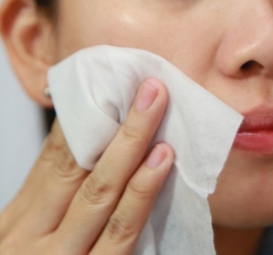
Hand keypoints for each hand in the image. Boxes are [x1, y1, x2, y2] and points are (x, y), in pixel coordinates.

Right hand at [0, 78, 173, 254]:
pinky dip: (140, 194)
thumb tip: (87, 151)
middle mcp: (33, 236)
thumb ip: (53, 201)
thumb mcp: (29, 238)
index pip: (55, 157)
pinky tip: (161, 162)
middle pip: (81, 166)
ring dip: (132, 148)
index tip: (114, 91)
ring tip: (157, 112)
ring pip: (101, 194)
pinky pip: (122, 232)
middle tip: (148, 89)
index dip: (85, 120)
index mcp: (17, 221)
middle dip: (118, 124)